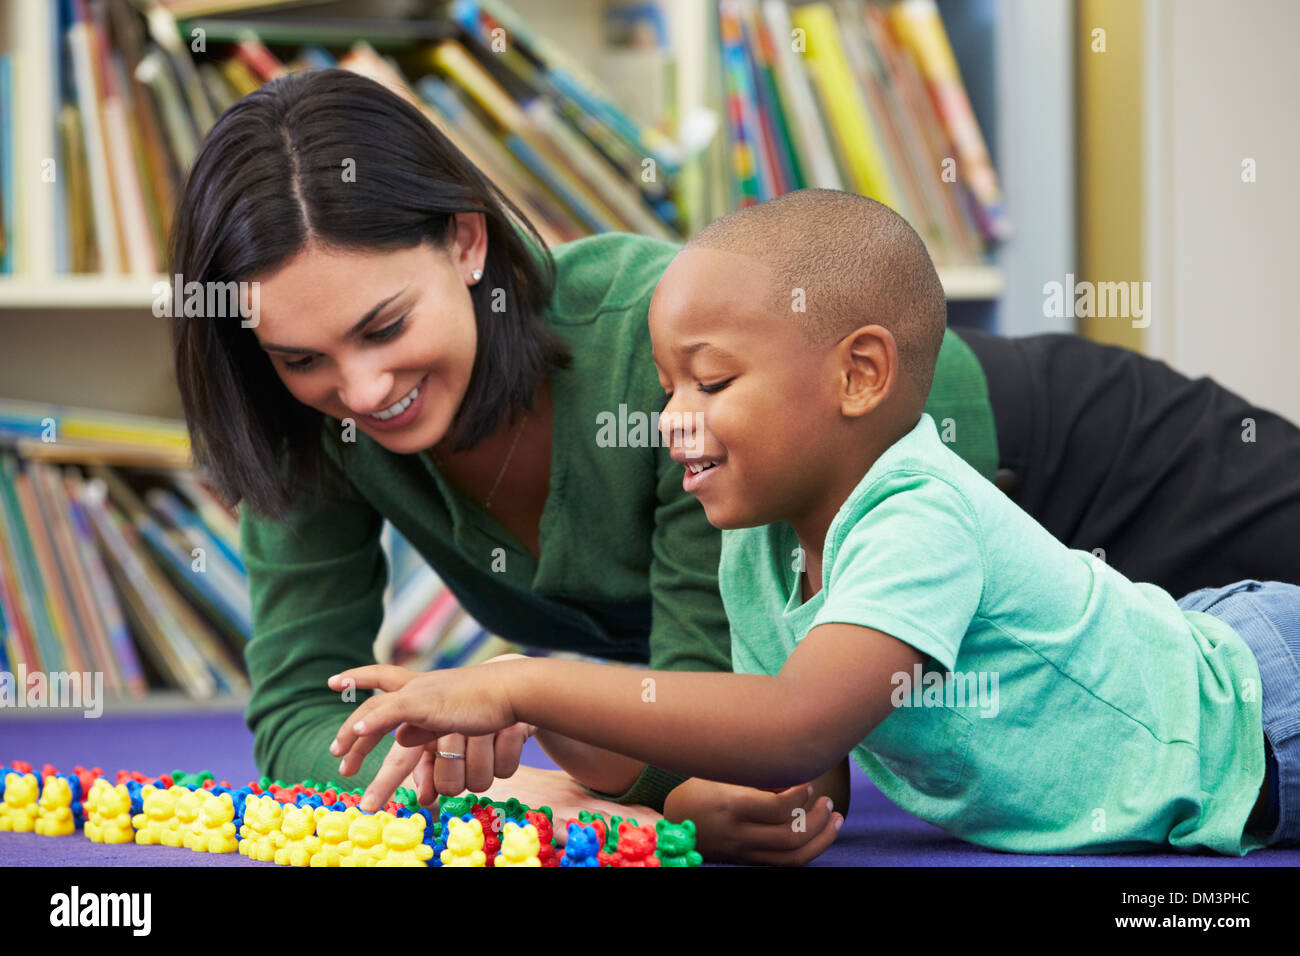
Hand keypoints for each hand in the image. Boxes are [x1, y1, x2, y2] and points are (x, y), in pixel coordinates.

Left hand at [327, 661, 521, 808]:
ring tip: (342, 760)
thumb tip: (402, 738)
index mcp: (423, 688)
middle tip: (338, 754)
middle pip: (373, 705)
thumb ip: (426, 727)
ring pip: (375, 712)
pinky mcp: (428, 703)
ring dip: (355, 736)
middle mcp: (416, 687)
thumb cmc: (490, 703)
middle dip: (352, 730)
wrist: (511, 689)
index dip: (359, 677)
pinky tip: (359, 732)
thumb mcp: (451, 716)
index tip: (334, 681)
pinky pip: (392, 711)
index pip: (383, 677)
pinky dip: (372, 721)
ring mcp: (420, 694)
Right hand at [662, 777, 842, 865]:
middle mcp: (738, 833)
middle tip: (828, 801)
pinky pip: (784, 863)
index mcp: (730, 805)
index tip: (808, 782)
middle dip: (818, 819)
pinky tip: (821, 834)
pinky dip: (809, 850)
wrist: (675, 822)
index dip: (800, 794)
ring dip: (821, 839)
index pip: (777, 807)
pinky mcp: (749, 860)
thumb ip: (756, 774)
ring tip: (836, 818)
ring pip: (791, 857)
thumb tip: (794, 771)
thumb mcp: (721, 771)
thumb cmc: (700, 787)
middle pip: (789, 836)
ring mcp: (744, 851)